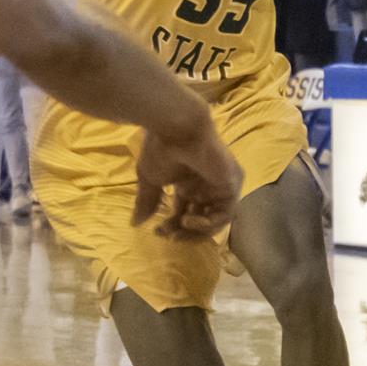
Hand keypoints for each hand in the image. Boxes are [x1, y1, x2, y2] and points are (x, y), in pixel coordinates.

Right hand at [131, 113, 242, 240]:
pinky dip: (209, 223)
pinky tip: (191, 219)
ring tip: (181, 227)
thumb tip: (134, 223)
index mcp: (189, 183)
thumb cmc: (161, 149)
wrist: (176, 129)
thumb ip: (147, 201)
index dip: (173, 225)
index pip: (185, 211)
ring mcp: (221, 185)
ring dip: (197, 230)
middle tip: (169, 236)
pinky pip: (225, 213)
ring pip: (215, 220)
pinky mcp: (232, 184)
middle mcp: (207, 185)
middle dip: (184, 231)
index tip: (157, 231)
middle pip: (201, 218)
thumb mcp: (150, 179)